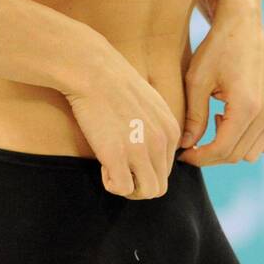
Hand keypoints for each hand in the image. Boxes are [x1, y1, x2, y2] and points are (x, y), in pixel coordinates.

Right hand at [64, 50, 182, 199]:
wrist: (92, 70)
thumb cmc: (114, 83)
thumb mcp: (150, 102)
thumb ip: (157, 126)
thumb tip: (151, 147)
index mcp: (171, 129)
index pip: (167, 169)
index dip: (145, 168)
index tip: (127, 155)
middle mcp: (161, 142)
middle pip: (159, 185)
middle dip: (138, 183)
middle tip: (119, 169)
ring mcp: (140, 150)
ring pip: (146, 192)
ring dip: (128, 188)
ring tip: (112, 169)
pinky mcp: (117, 155)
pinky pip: (121, 189)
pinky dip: (111, 184)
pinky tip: (102, 165)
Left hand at [177, 10, 263, 165]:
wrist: (242, 24)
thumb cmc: (216, 47)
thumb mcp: (197, 81)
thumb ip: (194, 117)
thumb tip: (186, 146)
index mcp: (247, 106)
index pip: (222, 149)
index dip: (199, 157)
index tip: (182, 154)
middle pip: (236, 155)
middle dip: (211, 155)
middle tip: (190, 145)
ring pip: (252, 153)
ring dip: (229, 148)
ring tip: (212, 125)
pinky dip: (246, 141)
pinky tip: (228, 120)